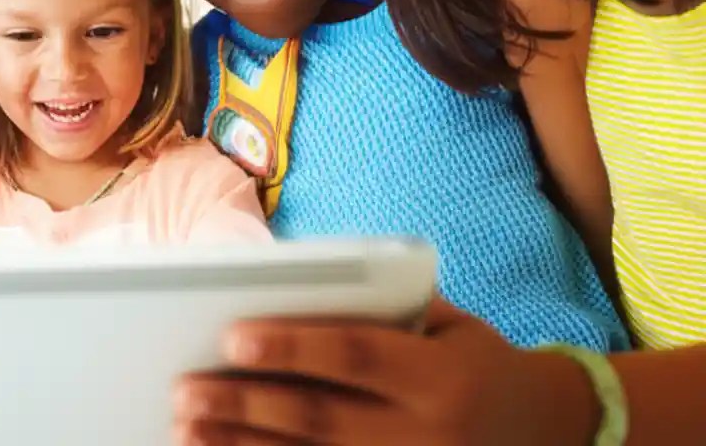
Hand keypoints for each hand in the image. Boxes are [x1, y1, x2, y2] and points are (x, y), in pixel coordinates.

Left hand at [173, 300, 599, 444]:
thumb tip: (279, 299)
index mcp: (442, 377)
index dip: (293, 345)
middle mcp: (429, 436)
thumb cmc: (475, 361)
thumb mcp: (447, 327)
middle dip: (245, 405)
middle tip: (184, 388)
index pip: (356, 355)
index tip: (231, 335)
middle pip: (319, 419)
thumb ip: (376, 315)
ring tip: (185, 429)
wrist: (547, 428)